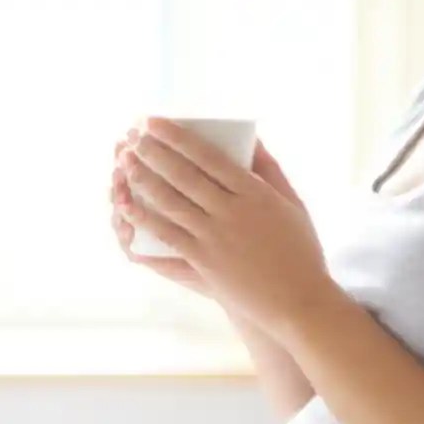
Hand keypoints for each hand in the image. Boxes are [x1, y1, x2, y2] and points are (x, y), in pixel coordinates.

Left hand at [111, 128, 307, 302]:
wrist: (297, 301)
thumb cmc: (299, 250)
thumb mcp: (292, 203)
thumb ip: (269, 169)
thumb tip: (253, 137)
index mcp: (255, 192)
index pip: (208, 156)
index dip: (178, 137)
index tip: (155, 122)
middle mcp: (231, 211)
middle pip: (184, 175)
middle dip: (154, 152)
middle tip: (132, 136)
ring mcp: (214, 237)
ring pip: (171, 202)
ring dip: (144, 180)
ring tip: (124, 163)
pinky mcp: (203, 261)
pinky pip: (167, 236)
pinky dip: (145, 220)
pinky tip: (126, 208)